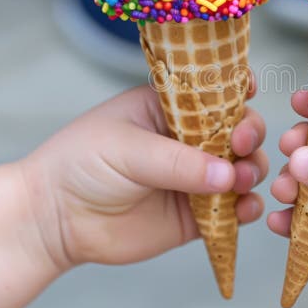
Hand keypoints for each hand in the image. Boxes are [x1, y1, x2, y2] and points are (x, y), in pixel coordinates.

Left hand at [21, 85, 267, 269]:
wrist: (54, 220)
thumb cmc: (81, 164)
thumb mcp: (127, 149)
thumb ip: (178, 162)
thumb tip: (228, 175)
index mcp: (171, 107)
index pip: (215, 90)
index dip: (238, 88)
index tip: (249, 92)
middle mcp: (190, 138)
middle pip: (239, 128)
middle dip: (250, 133)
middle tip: (239, 146)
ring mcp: (195, 176)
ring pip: (243, 168)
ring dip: (252, 170)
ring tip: (240, 181)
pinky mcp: (196, 214)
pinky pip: (233, 209)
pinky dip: (246, 209)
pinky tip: (244, 210)